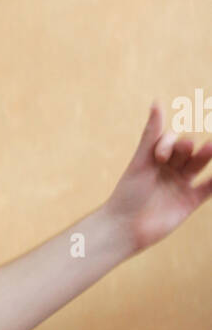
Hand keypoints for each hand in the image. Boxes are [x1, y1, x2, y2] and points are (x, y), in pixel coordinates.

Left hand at [104, 101, 211, 254]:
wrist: (126, 228)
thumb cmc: (128, 193)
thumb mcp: (140, 161)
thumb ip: (151, 134)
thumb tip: (157, 101)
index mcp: (155, 157)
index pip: (171, 140)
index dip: (169, 144)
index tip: (160, 157)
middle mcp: (169, 168)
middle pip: (187, 151)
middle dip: (188, 148)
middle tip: (188, 148)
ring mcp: (181, 184)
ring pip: (199, 165)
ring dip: (206, 156)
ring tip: (211, 148)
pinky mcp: (190, 201)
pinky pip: (208, 188)